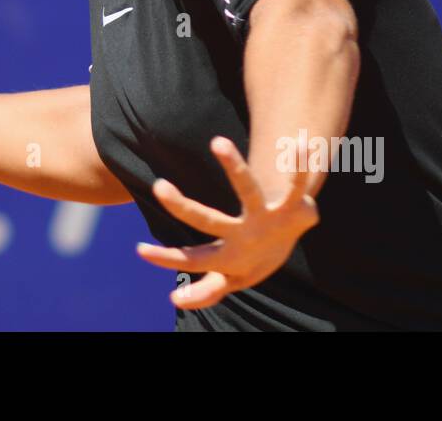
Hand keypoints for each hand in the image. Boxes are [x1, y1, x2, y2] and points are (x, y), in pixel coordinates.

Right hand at [135, 136, 319, 309]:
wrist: (289, 244)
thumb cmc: (249, 257)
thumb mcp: (228, 278)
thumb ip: (205, 290)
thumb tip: (175, 301)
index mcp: (228, 256)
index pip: (192, 259)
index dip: (166, 259)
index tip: (140, 250)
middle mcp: (245, 237)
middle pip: (209, 222)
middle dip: (182, 207)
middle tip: (159, 187)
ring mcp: (269, 221)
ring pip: (248, 191)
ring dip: (234, 167)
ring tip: (217, 141)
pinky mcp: (296, 210)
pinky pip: (297, 185)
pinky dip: (300, 164)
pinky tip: (301, 141)